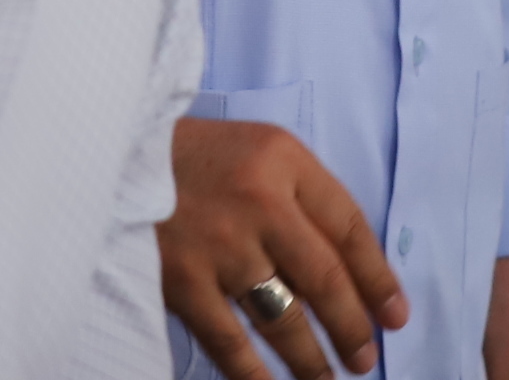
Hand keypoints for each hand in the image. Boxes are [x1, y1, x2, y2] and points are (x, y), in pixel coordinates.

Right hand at [160, 118, 406, 379]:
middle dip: (352, 327)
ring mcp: (220, 245)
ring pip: (284, 317)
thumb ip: (302, 197)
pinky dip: (254, 375)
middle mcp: (259, 201)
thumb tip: (348, 271)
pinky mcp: (182, 281)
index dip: (378, 279)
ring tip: (328, 378)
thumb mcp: (259, 151)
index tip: (395, 316)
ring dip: (312, 358)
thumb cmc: (196, 156)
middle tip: (365, 358)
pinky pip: (229, 342)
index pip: (348, 227)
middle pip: (324, 278)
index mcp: (283, 160)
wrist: (114, 153)